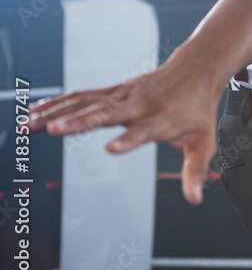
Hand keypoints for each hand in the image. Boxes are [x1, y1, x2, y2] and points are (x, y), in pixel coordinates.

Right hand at [28, 58, 223, 204]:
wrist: (197, 71)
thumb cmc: (199, 110)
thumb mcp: (204, 142)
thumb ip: (195, 171)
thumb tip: (195, 199)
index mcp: (161, 120)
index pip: (143, 132)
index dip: (129, 140)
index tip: (111, 148)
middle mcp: (140, 105)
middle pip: (107, 114)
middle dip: (80, 122)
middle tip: (54, 130)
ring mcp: (124, 96)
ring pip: (87, 103)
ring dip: (57, 112)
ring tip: (30, 124)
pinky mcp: (114, 91)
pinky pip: (82, 96)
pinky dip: (58, 102)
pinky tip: (35, 111)